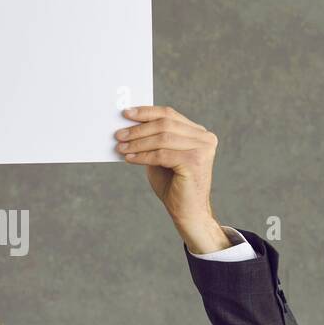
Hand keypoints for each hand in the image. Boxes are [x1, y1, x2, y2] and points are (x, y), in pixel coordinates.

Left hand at [115, 105, 230, 253]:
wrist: (188, 212)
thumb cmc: (173, 185)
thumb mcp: (161, 157)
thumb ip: (152, 141)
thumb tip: (128, 127)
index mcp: (198, 133)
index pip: (170, 114)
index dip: (147, 112)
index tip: (126, 113)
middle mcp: (204, 138)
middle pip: (165, 124)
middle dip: (139, 129)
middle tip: (119, 134)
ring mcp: (202, 149)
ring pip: (162, 138)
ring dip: (138, 142)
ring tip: (121, 147)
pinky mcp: (195, 162)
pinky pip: (162, 154)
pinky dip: (143, 156)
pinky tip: (129, 159)